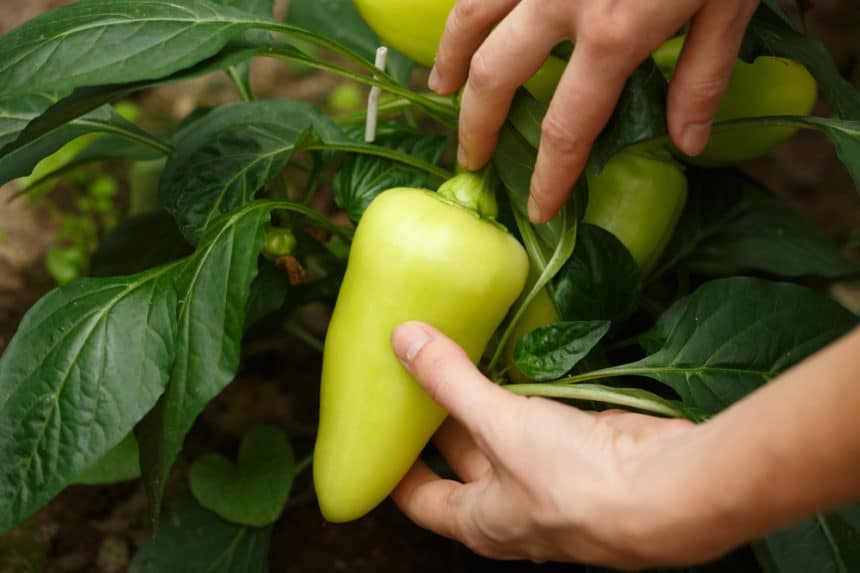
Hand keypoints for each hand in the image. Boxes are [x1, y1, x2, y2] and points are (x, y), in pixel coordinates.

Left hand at [389, 321, 726, 568]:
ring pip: (503, 434)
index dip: (396, 470)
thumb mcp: (499, 426)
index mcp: (479, 520)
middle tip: (412, 374)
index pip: (421, 500)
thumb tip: (402, 339)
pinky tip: (514, 358)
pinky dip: (524, 391)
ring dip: (483, 399)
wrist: (669, 492)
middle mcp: (511, 505)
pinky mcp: (582, 450)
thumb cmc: (572, 482)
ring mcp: (550, 478)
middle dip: (437, 419)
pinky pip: (541, 418)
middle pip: (461, 460)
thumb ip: (451, 382)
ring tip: (456, 353)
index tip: (375, 435)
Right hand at [430, 0, 758, 222]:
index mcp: (614, 33)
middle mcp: (560, 2)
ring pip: (468, 18)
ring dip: (451, 60)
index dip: (549, 178)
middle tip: (470, 156)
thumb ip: (700, 78)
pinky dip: (467, 8)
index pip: (566, 130)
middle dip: (477, 127)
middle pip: (496, 79)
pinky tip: (468, 25)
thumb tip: (685, 145)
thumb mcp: (728, 4)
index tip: (537, 209)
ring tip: (442, 90)